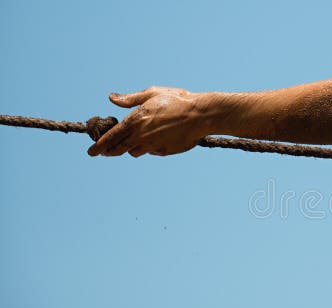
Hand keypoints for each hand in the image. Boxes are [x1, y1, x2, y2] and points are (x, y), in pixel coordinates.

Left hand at [87, 87, 214, 156]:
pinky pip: (151, 152)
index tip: (91, 151)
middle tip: (103, 151)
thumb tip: (111, 98)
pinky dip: (148, 147)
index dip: (99, 145)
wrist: (201, 115)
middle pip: (118, 149)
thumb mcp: (152, 93)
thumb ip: (130, 99)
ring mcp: (153, 145)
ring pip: (134, 152)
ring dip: (130, 148)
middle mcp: (141, 136)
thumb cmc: (177, 100)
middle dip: (108, 151)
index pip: (111, 137)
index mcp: (136, 120)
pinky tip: (154, 138)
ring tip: (132, 141)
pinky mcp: (164, 152)